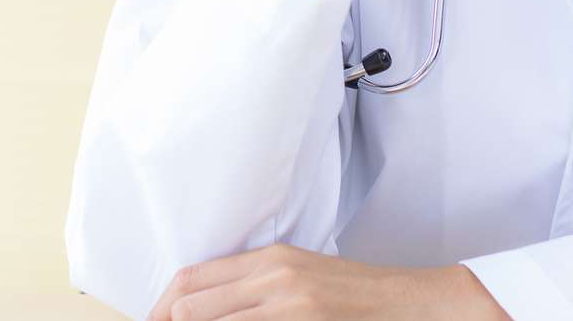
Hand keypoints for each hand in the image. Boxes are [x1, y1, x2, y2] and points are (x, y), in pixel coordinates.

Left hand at [144, 243, 508, 319]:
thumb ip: (256, 288)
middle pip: (190, 304)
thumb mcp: (302, 279)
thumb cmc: (357, 296)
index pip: (191, 279)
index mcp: (269, 258)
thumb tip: (201, 308)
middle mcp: (272, 275)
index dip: (161, 307)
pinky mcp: (303, 320)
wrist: (410, 302)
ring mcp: (287, 301)